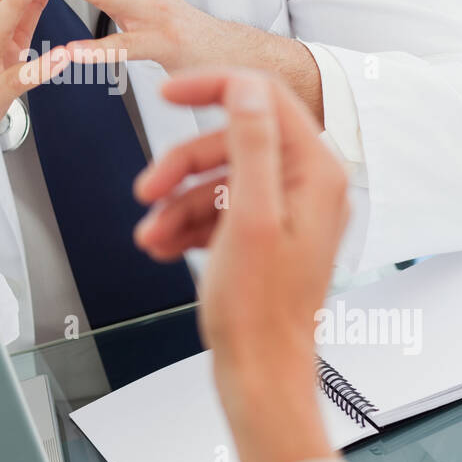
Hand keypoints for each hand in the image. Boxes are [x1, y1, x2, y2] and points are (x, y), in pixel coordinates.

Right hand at [133, 67, 349, 461]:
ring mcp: (286, 211)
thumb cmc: (259, 313)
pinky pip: (216, 210)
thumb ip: (251, 145)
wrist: (261, 373)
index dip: (211, 89)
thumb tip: (245, 91)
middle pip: (231, 141)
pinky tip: (163, 245)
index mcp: (314, 173)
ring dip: (176, 202)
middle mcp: (306, 187)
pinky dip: (185, 224)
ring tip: (152, 232)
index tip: (168, 92)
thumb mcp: (249, 218)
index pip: (262, 98)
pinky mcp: (264, 235)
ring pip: (217, 178)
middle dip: (181, 165)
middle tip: (147, 188)